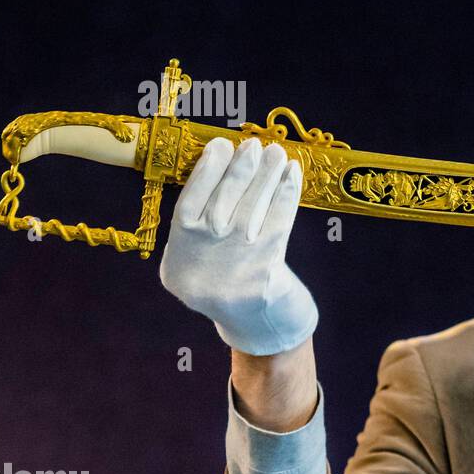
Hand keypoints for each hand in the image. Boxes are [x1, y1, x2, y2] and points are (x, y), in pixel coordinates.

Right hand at [159, 136, 318, 355]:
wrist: (258, 328)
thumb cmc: (226, 283)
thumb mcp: (197, 265)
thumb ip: (198, 230)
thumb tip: (216, 172)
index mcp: (180, 261)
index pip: (189, 205)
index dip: (205, 173)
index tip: (220, 146)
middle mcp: (203, 264)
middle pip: (223, 204)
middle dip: (241, 170)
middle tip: (253, 145)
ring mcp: (236, 268)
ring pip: (253, 209)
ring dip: (267, 176)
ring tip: (277, 152)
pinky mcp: (268, 271)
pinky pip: (279, 222)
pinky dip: (287, 195)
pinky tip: (293, 175)